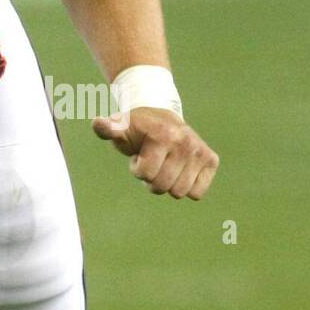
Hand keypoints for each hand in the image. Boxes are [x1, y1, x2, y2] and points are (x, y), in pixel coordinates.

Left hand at [92, 105, 218, 199]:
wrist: (160, 116)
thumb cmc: (136, 128)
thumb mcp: (119, 127)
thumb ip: (106, 129)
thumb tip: (98, 123)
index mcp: (163, 135)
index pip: (146, 174)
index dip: (138, 170)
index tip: (139, 156)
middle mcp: (186, 143)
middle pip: (163, 186)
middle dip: (152, 179)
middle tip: (153, 161)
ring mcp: (200, 151)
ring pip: (180, 192)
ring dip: (168, 184)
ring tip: (164, 164)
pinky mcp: (211, 160)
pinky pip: (197, 193)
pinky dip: (186, 188)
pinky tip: (179, 170)